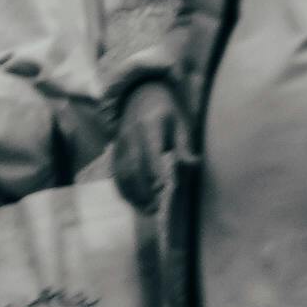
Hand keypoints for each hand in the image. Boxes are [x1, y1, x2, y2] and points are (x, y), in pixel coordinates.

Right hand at [111, 75, 182, 205]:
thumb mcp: (181, 122)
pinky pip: (116, 176)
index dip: (156, 170)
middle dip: (143, 189)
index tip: (165, 188)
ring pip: (122, 174)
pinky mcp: (114, 153)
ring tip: (147, 210)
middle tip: (156, 208)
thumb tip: (193, 164)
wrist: (140, 96)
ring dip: (133, 195)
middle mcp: (130, 135)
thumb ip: (184, 145)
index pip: (151, 150)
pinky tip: (136, 203)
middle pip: (133, 166)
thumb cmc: (167, 113)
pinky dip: (125, 192)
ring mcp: (119, 144)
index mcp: (150, 124)